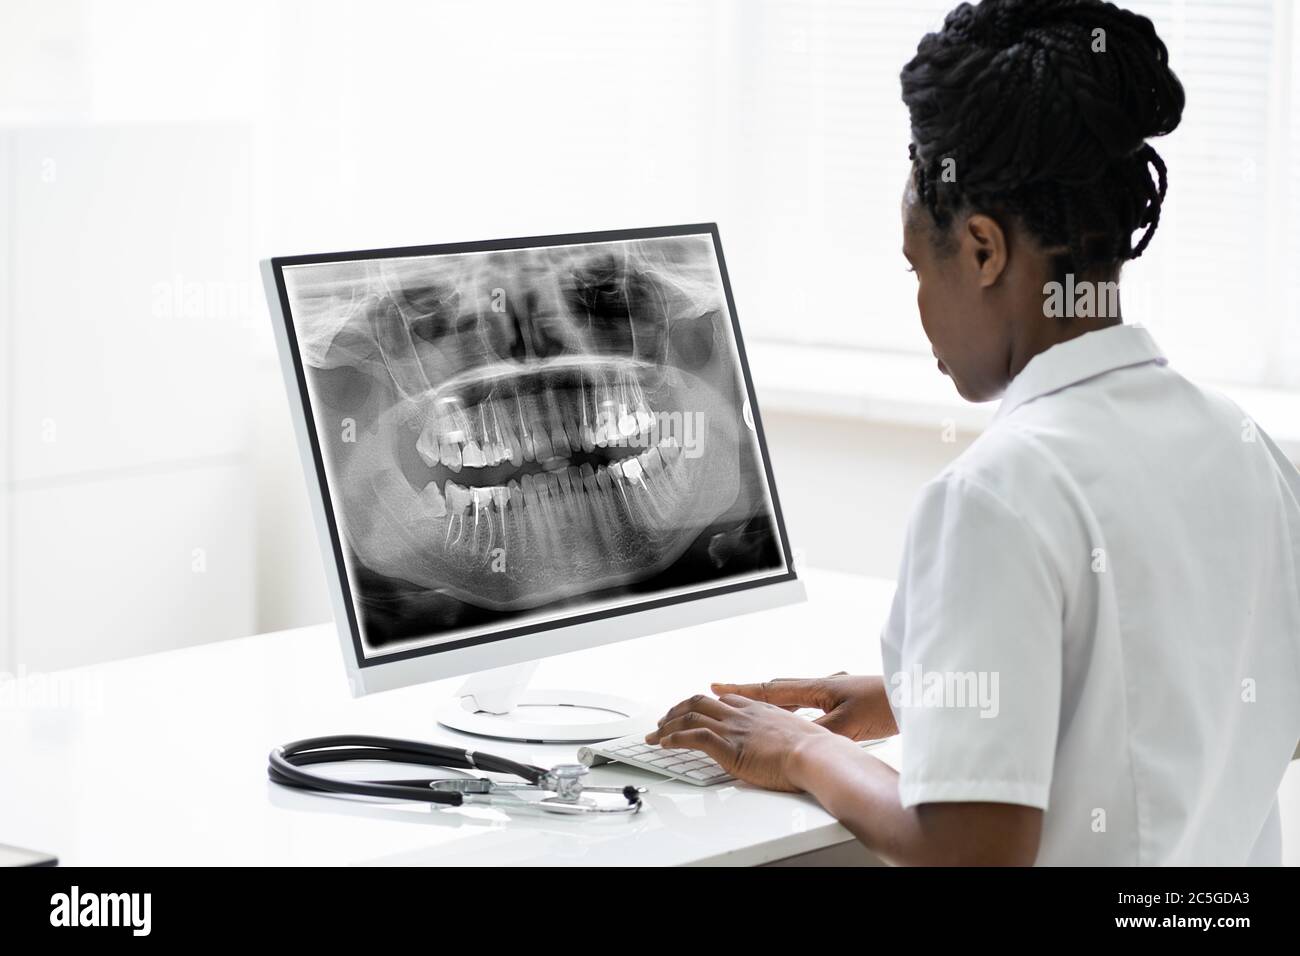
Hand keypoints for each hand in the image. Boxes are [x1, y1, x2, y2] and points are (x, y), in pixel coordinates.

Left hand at [644, 692, 833, 791]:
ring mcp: (734, 729)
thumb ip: (790, 739)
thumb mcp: (803, 737)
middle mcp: (743, 715)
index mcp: (760, 710)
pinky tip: (665, 744)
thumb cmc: (817, 752)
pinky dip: (674, 738)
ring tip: (655, 735)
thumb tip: (796, 751)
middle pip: (700, 702)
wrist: (817, 756)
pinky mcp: (728, 748)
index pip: (725, 700)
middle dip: (677, 710)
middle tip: (664, 720)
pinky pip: (692, 737)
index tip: (695, 709)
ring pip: (689, 716)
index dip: (705, 704)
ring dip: (667, 725)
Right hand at [710, 672, 897, 741]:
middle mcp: (820, 686)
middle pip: (776, 688)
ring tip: (748, 705)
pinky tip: (794, 718)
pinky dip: (791, 708)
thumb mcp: (848, 723)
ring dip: (768, 699)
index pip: (770, 688)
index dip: (741, 689)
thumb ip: (819, 733)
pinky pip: (807, 703)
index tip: (715, 686)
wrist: (916, 693)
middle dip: (747, 691)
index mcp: (816, 688)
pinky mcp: (844, 700)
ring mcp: (832, 691)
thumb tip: (793, 741)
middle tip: (721, 693)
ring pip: (791, 695)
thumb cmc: (885, 704)